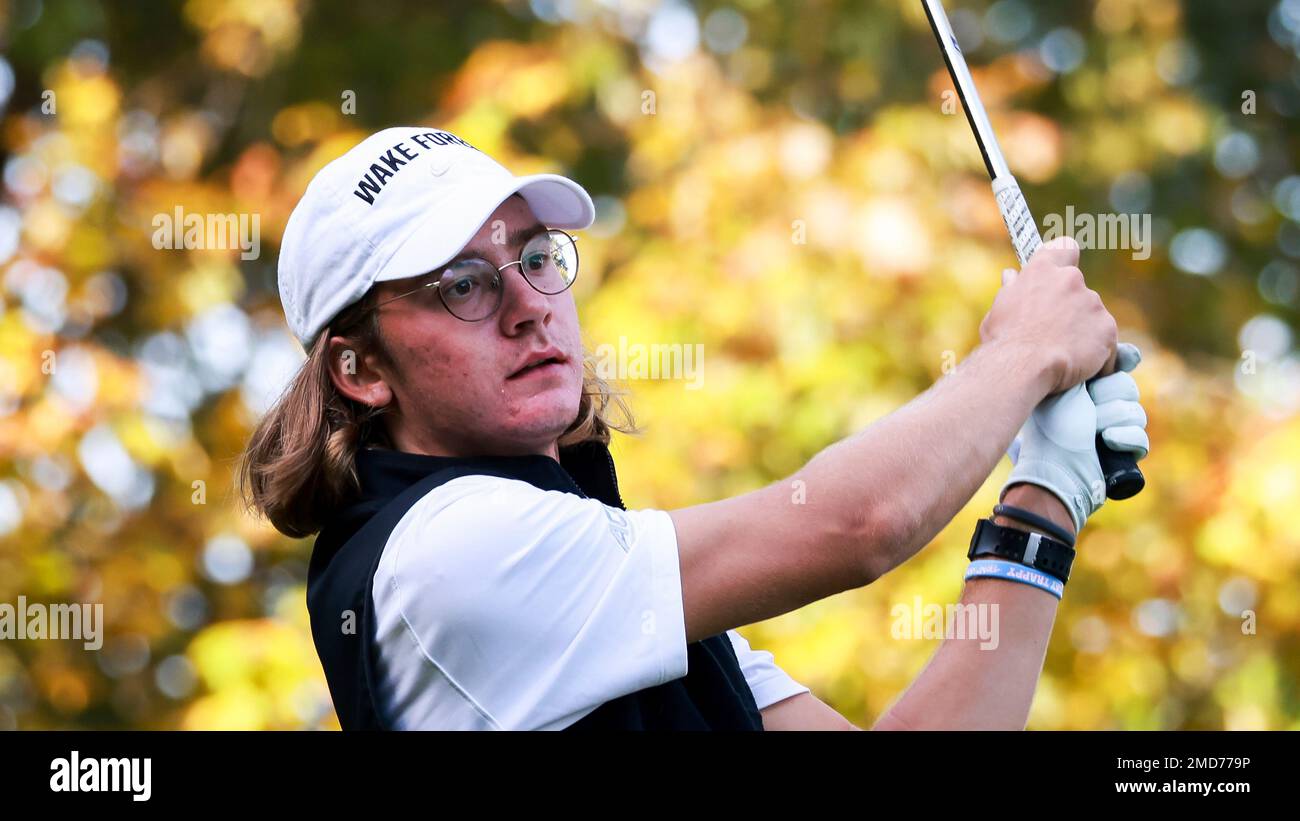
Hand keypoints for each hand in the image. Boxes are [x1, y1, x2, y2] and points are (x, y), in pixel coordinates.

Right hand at [979, 236, 1119, 397]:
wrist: (1022, 367)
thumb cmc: (1004, 340)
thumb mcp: (998, 310)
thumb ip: (1012, 290)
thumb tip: (1011, 276)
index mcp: (1041, 270)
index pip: (1064, 248)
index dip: (1065, 260)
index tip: (1059, 274)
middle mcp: (1071, 279)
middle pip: (1078, 290)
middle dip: (1070, 307)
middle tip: (1053, 331)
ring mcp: (1092, 303)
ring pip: (1092, 316)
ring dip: (1083, 331)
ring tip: (1063, 354)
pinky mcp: (1107, 328)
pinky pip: (1105, 342)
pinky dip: (1097, 354)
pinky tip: (1080, 368)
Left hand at [1003, 343, 1148, 532]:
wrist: (1050, 466)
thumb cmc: (1050, 424)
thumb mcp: (1067, 387)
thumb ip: (1091, 366)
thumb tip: (1131, 353)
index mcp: (1083, 389)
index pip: (1117, 368)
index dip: (1121, 363)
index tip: (1124, 361)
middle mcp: (1099, 408)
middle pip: (1127, 387)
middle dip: (1108, 395)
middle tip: (1088, 404)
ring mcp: (1112, 432)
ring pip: (1136, 413)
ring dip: (1111, 418)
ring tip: (1091, 429)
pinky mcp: (1123, 456)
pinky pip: (1141, 439)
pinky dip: (1125, 438)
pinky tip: (1108, 440)